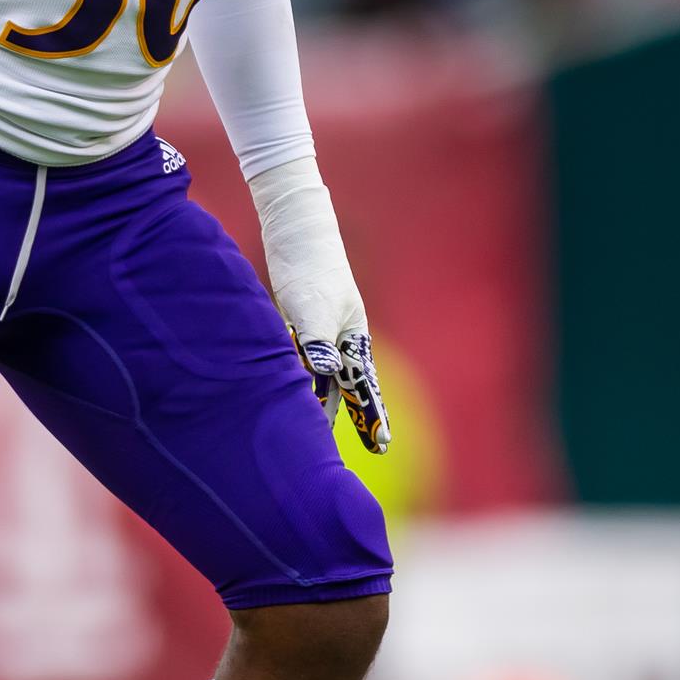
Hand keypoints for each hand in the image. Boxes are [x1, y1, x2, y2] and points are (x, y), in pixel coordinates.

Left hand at [252, 157, 391, 453]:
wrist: (297, 233)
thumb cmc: (310, 270)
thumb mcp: (314, 309)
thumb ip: (318, 342)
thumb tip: (326, 373)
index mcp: (353, 337)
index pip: (364, 386)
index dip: (372, 416)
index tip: (381, 445)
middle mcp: (342, 337)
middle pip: (354, 383)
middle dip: (361, 414)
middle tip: (376, 445)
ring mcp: (324, 330)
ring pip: (330, 374)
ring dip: (332, 399)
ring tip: (331, 425)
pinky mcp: (303, 322)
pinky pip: (309, 360)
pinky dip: (309, 378)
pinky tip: (300, 387)